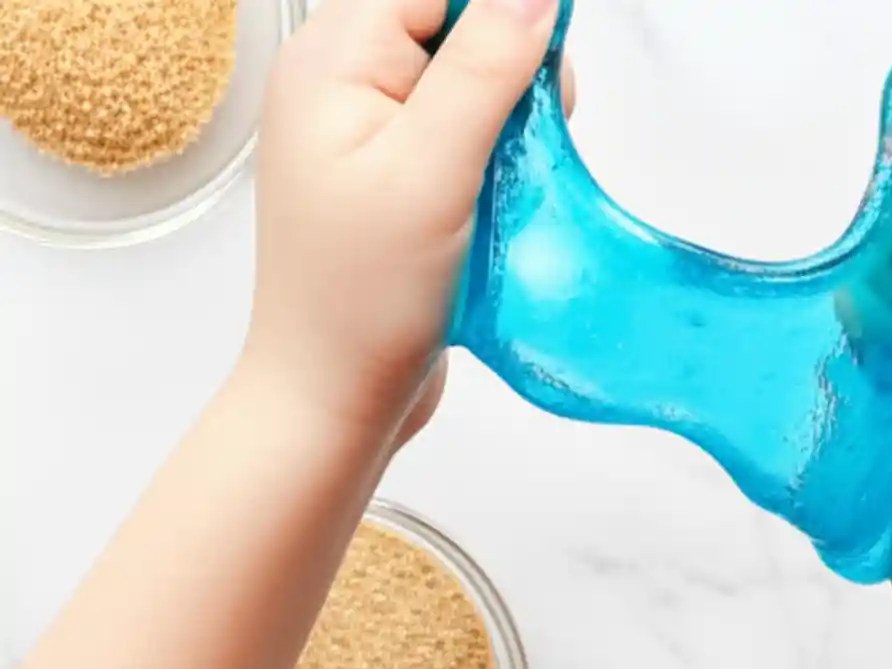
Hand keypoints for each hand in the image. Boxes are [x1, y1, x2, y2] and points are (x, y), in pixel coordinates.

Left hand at [246, 0, 571, 443]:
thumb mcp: (429, 171)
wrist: (335, 397)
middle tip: (535, 123)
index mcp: (332, 62)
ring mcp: (370, 130)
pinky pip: (465, 126)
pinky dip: (500, 149)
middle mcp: (343, 83)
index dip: (499, 10)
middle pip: (453, 20)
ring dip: (511, 110)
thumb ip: (484, 69)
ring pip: (468, 74)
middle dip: (510, 60)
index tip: (548, 52)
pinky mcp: (399, 172)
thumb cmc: (361, 299)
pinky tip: (502, 194)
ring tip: (512, 173)